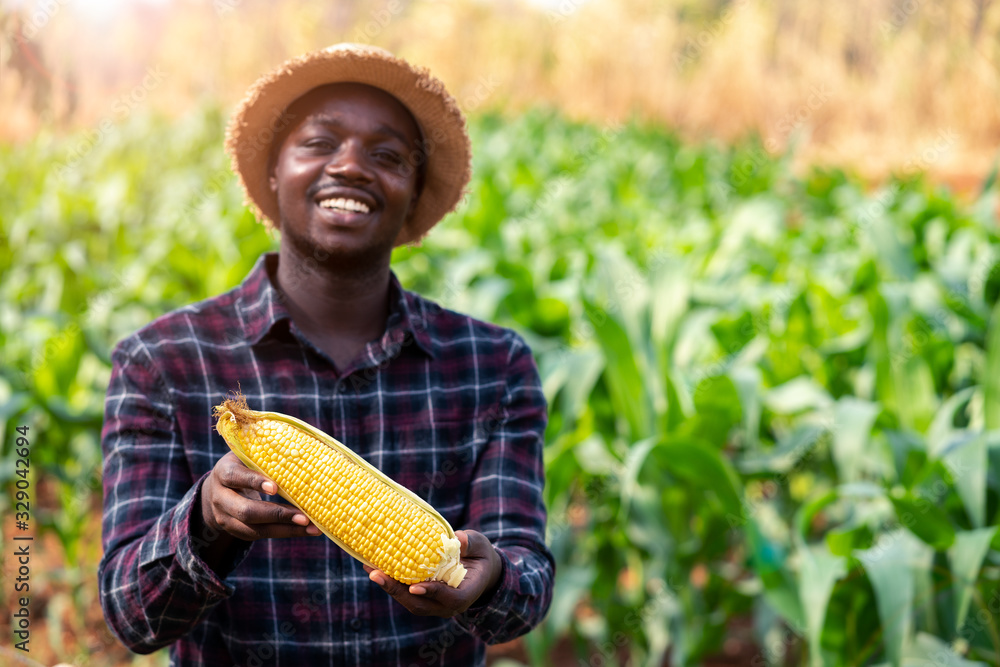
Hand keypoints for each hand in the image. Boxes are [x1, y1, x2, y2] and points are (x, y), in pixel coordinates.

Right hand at [199, 452, 320, 540]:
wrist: (216, 489)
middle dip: (277, 514)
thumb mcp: (246, 455)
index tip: (276, 488)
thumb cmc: (243, 465)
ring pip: (254, 529)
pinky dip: (284, 532)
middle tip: (304, 517)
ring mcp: (225, 518)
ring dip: (285, 530)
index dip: (254, 482)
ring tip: (311, 528)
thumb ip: (265, 452)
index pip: (235, 477)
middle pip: (246, 511)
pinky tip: (305, 530)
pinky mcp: (236, 531)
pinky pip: (260, 535)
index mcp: (223, 472)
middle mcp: (220, 498)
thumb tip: (301, 447)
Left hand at [365, 530, 501, 616]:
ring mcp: (434, 604)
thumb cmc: (480, 554)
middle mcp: (448, 605)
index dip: (433, 593)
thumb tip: (458, 539)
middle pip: (421, 605)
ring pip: (409, 601)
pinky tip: (376, 568)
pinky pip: (406, 593)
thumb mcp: (480, 545)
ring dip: (388, 587)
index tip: (415, 586)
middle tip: (376, 575)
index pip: (450, 598)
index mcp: (466, 593)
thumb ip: (471, 543)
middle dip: (397, 591)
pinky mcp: (423, 597)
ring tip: (370, 569)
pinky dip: (391, 582)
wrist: (478, 569)